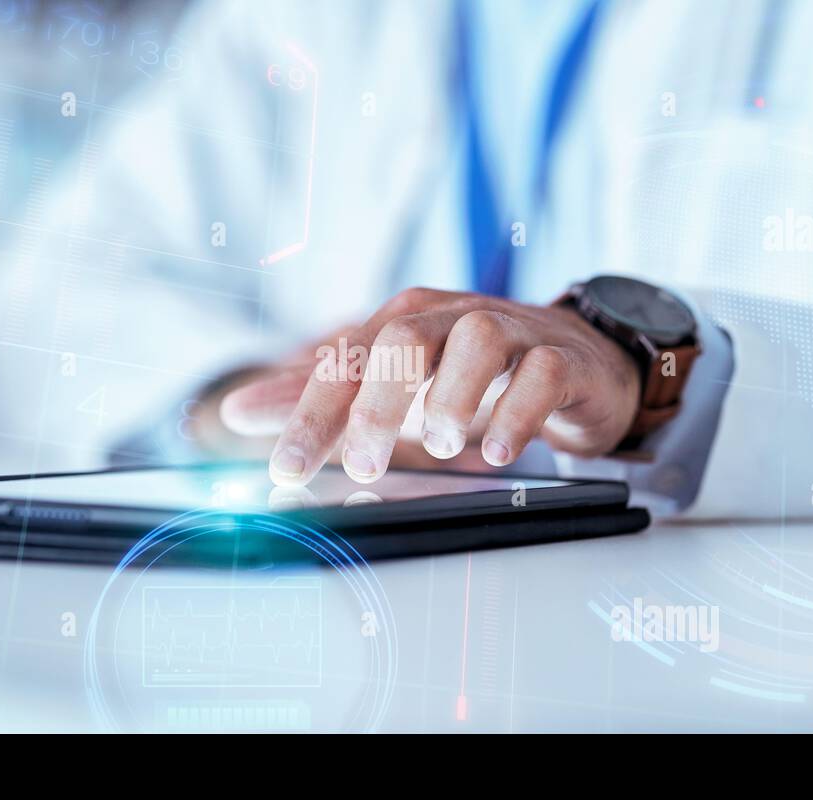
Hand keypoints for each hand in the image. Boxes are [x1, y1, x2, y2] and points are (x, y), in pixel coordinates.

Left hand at [220, 287, 640, 485]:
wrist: (575, 359)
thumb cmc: (471, 372)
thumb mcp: (391, 384)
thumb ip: (320, 399)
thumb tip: (236, 411)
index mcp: (402, 322)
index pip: (346, 361)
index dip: (311, 414)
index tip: (286, 468)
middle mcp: (452, 318)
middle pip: (404, 340)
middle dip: (377, 404)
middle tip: (363, 465)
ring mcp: (511, 332)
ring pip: (478, 340)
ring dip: (451, 398)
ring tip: (438, 444)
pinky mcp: (561, 359)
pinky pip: (542, 373)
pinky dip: (518, 411)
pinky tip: (497, 450)